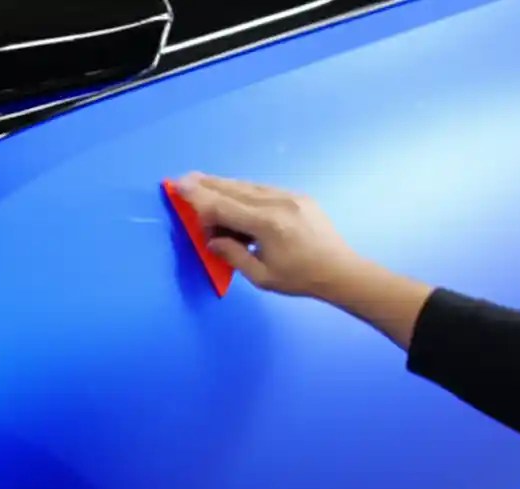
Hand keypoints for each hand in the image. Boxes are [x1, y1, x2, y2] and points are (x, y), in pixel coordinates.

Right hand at [175, 172, 432, 349]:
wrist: (341, 270)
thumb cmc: (300, 279)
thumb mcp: (261, 276)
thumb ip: (234, 255)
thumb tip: (212, 239)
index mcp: (268, 225)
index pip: (224, 206)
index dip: (199, 197)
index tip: (178, 187)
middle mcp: (278, 204)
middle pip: (234, 189)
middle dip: (207, 184)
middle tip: (183, 178)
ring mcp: (290, 196)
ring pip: (248, 186)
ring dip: (223, 185)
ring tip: (202, 182)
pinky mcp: (297, 196)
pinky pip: (263, 189)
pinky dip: (243, 190)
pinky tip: (231, 192)